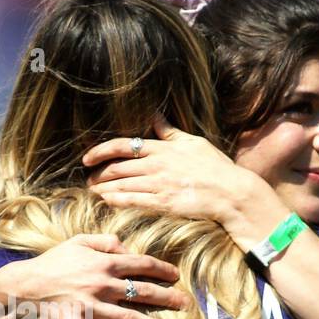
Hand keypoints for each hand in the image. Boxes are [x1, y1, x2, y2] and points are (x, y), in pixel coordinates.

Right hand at [0, 233, 190, 318]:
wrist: (22, 288)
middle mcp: (104, 285)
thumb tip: (126, 247)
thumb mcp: (75, 242)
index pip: (142, 264)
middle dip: (168, 298)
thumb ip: (104, 241)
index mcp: (104, 262)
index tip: (176, 276)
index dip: (163, 270)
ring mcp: (94, 308)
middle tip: (185, 305)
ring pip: (132, 318)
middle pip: (144, 292)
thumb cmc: (50, 264)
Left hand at [83, 117, 285, 233]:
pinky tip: (106, 201)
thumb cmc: (214, 167)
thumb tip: (154, 115)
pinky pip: (133, 201)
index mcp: (162, 148)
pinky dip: (116, 200)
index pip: (123, 145)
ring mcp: (159, 184)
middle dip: (98, 174)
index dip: (100, 151)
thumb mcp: (193, 142)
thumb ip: (169, 131)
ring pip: (121, 184)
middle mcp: (157, 165)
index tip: (86, 157)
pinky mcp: (163, 203)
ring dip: (102, 188)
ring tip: (92, 192)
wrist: (231, 192)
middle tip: (87, 179)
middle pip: (117, 167)